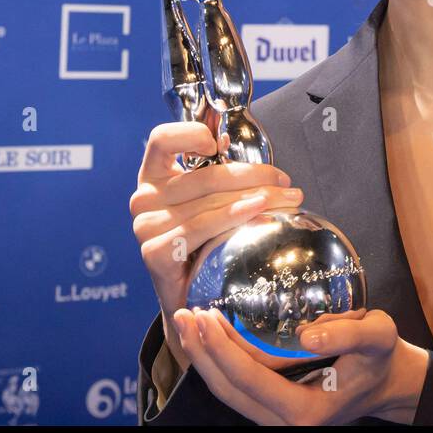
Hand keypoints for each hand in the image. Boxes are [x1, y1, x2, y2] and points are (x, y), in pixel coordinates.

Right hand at [129, 120, 303, 370]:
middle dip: (255, 176)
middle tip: (287, 183)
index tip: (219, 143)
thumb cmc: (204, 242)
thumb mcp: (208, 200)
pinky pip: (203, 227)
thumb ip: (217, 171)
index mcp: (153, 176)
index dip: (190, 134)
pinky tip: (260, 213)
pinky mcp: (154, 252)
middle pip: (204, 175)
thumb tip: (238, 145)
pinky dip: (235, 218)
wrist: (190, 299)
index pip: (162, 140)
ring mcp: (145, 226)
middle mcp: (144, 199)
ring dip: (257, 197)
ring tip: (288, 200)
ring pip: (211, 201)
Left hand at [172, 306, 430, 424]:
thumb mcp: (378, 336)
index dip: (222, 349)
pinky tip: (208, 336)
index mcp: (304, 410)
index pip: (250, 379)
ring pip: (226, 392)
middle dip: (201, 353)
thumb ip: (350, 334)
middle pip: (228, 389)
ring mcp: (274, 418)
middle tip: (185, 314)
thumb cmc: (380, 358)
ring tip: (186, 323)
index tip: (206, 315)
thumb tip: (307, 335)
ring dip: (203, 358)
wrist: (385, 384)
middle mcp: (283, 422)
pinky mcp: (271, 407)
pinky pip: (236, 387)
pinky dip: (218, 362)